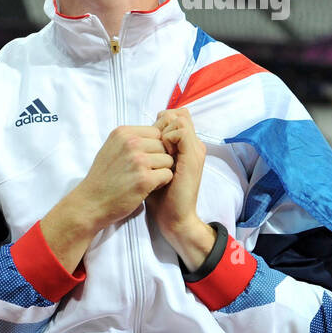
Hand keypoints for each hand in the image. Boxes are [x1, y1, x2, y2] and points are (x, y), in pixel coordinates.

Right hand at [40, 126, 171, 273]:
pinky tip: (146, 187)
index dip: (154, 146)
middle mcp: (130, 143)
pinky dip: (161, 183)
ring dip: (161, 171)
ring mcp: (138, 161)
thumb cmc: (102, 178)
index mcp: (123, 133)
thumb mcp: (112, 148)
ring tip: (144, 178)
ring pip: (168, 160)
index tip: (143, 157)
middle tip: (144, 171)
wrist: (90, 202)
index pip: (156, 132)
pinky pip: (167, 175)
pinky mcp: (144, 179)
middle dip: (159, 158)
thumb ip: (132, 139)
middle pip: (164, 146)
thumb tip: (158, 132)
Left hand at [145, 108, 214, 269]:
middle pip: (178, 114)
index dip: (158, 122)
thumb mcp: (152, 168)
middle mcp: (193, 146)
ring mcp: (194, 150)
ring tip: (155, 150)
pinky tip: (160, 153)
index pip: (174, 117)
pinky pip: (181, 131)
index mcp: (185, 147)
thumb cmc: (157, 195)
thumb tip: (137, 134)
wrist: (171, 218)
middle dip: (160, 123)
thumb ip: (151, 150)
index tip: (146, 139)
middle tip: (149, 143)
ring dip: (164, 130)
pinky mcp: (192, 157)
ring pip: (180, 119)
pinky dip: (167, 136)